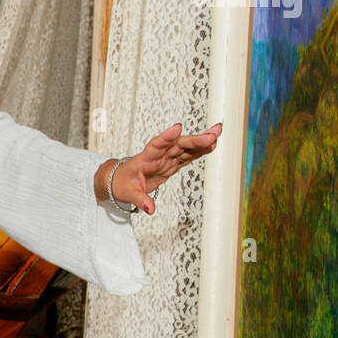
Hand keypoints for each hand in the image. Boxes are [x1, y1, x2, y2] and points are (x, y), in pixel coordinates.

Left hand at [100, 122, 222, 214]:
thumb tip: (150, 209)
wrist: (120, 180)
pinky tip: (212, 144)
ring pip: (185, 147)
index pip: (156, 146)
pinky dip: (199, 151)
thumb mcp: (128, 193)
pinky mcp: (172, 164)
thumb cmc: (122, 183)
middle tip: (212, 135)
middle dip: (194, 140)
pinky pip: (187, 156)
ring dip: (201, 141)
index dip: (166, 137)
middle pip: (177, 145)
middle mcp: (157, 155)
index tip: (177, 128)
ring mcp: (166, 158)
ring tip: (217, 133)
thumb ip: (140, 199)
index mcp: (145, 159)